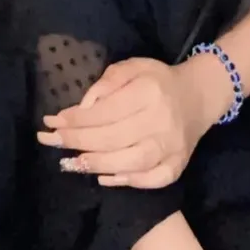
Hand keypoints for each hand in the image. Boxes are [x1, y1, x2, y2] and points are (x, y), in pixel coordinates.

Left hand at [37, 56, 216, 188]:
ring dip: (96, 164)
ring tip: (72, 162)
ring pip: (131, 163)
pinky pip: (152, 180)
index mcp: (149, 92)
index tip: (53, 121)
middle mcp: (162, 121)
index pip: (106, 111)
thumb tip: (83, 108)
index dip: (77, 119)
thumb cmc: (157, 81)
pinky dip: (128, 182)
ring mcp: (172, 147)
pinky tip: (104, 177)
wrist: (197, 97)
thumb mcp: (132, 67)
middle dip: (77, 141)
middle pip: (113, 138)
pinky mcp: (178, 165)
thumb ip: (107, 82)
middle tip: (52, 142)